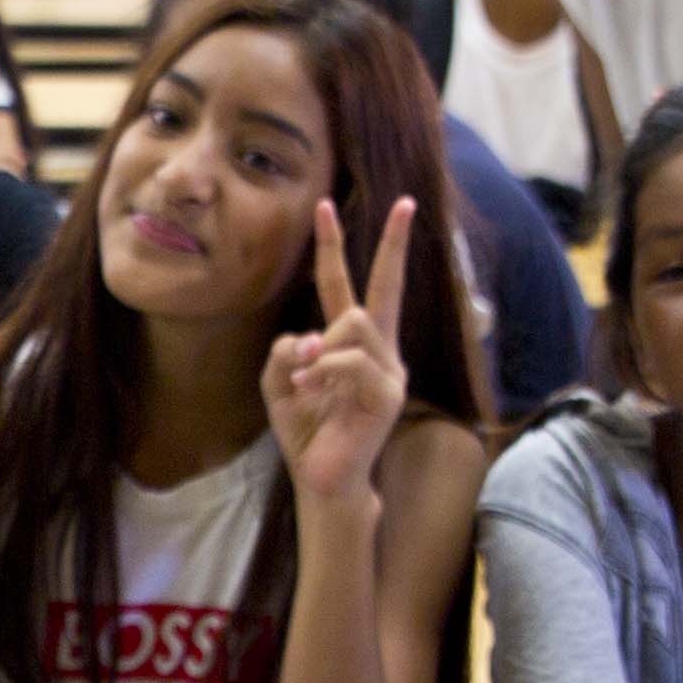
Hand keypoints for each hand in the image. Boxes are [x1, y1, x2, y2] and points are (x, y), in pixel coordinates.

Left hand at [260, 193, 415, 502]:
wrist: (323, 479)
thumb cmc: (306, 431)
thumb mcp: (280, 383)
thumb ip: (286, 351)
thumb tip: (308, 336)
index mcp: (354, 344)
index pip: (353, 286)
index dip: (339, 247)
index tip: (326, 206)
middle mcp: (380, 351)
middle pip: (383, 287)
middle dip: (394, 243)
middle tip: (401, 203)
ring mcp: (390, 371)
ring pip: (355, 323)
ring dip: (322, 347)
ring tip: (307, 380)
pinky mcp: (388, 394)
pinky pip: (352, 361)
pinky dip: (324, 370)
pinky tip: (311, 389)